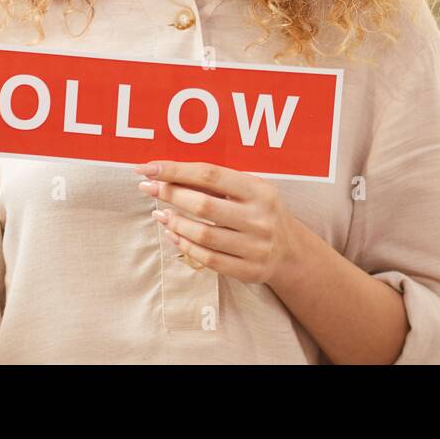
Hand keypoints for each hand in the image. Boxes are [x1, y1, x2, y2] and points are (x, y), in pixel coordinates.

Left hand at [135, 160, 302, 286]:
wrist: (291, 251)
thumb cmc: (262, 211)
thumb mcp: (251, 190)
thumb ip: (218, 182)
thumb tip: (170, 173)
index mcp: (259, 191)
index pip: (210, 175)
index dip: (176, 170)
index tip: (149, 168)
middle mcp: (259, 218)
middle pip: (204, 205)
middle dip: (170, 194)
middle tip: (148, 188)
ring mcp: (254, 246)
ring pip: (203, 234)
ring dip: (175, 222)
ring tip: (160, 213)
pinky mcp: (247, 270)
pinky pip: (208, 259)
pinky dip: (185, 245)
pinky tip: (172, 234)